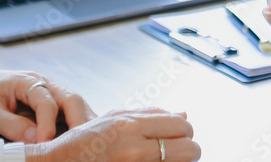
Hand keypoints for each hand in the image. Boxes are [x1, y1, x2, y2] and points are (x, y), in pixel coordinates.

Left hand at [0, 65, 95, 142]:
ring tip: (86, 143)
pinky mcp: (52, 102)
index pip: (46, 102)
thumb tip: (33, 140)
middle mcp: (46, 83)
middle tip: (81, 144)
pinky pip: (69, 112)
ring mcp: (52, 91)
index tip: (44, 145)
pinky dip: (76, 124)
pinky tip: (78, 138)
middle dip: (79, 121)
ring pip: (75, 104)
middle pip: (71, 99)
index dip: (47, 125)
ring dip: (82, 122)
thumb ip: (11, 125)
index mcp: (28, 80)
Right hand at [25, 109, 199, 161]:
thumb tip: (184, 114)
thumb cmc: (83, 144)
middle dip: (188, 151)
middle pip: (188, 147)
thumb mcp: (114, 119)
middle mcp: (133, 145)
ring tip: (164, 159)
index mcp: (130, 123)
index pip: (181, 125)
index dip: (185, 132)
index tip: (179, 138)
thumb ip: (150, 115)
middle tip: (178, 154)